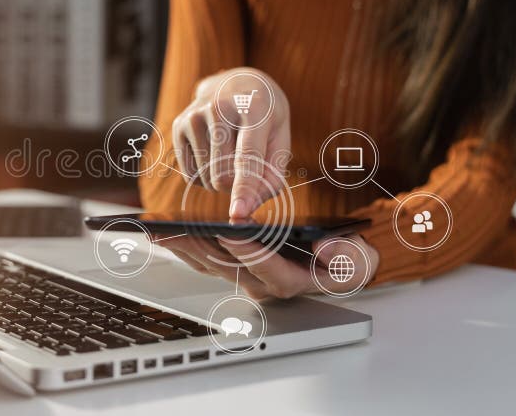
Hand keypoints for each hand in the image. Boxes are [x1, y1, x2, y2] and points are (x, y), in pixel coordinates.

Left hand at [158, 233, 379, 298]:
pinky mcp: (234, 271)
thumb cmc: (344, 261)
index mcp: (291, 281)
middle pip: (225, 265)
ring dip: (183, 247)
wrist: (337, 267)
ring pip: (209, 263)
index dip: (248, 251)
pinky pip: (204, 260)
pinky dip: (184, 246)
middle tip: (174, 231)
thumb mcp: (356, 259)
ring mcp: (245, 279)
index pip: (265, 266)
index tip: (231, 232)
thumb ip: (345, 256)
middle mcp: (262, 285)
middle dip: (198, 246)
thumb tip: (324, 247)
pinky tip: (164, 234)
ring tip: (159, 230)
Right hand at [172, 67, 290, 217]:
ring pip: (206, 179)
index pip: (247, 157)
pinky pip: (191, 175)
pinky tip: (213, 152)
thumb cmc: (264, 117)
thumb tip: (246, 209)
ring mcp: (194, 115)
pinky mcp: (178, 126)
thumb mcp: (280, 139)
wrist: (237, 83)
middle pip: (223, 176)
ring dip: (220, 179)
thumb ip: (271, 177)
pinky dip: (205, 175)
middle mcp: (219, 107)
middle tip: (246, 165)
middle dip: (236, 185)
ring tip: (230, 152)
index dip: (243, 188)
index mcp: (254, 109)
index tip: (238, 213)